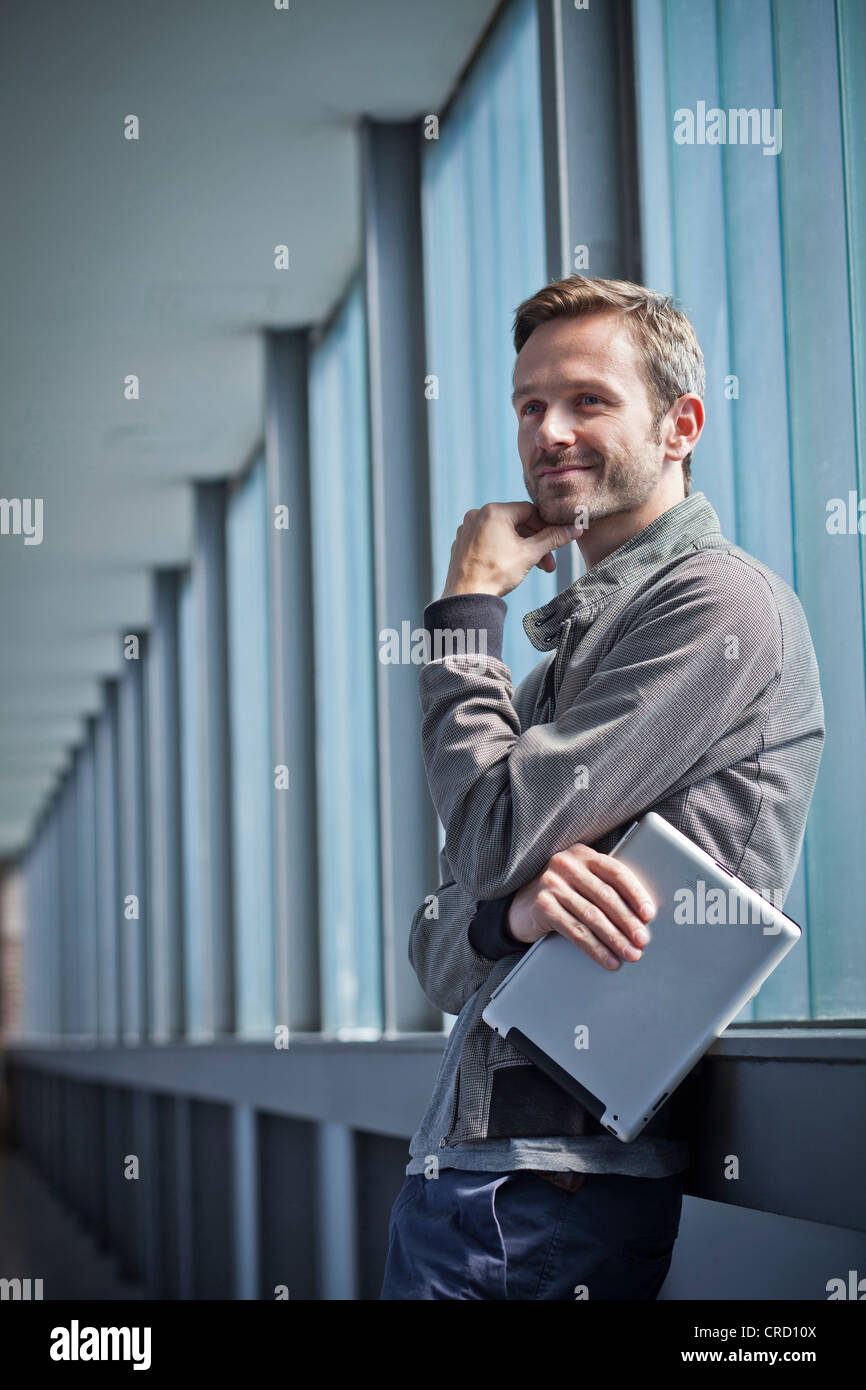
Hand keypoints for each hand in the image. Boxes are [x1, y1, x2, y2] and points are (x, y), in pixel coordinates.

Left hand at [440, 501, 581, 598]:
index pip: (529, 511)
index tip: (557, 540)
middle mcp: (477, 514)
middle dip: (535, 542)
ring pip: (502, 533)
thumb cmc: (497, 573)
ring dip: (521, 548)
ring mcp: (467, 529)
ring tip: (533, 567)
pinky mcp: (462, 543)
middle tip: (548, 562)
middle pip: (516, 523)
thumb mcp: (530, 554)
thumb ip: (553, 538)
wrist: (466, 597)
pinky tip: (510, 565)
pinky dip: (502, 549)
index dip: (546, 526)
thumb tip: (575, 528)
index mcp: (494, 511)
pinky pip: (488, 540)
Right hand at [506, 843, 655, 969]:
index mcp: (583, 854)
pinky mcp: (543, 906)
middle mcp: (566, 864)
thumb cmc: (561, 895)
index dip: (636, 893)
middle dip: (628, 921)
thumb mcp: (582, 882)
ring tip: (630, 954)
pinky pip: (576, 931)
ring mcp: (552, 884)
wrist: (520, 907)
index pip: (616, 872)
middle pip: (605, 896)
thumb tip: (642, 917)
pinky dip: (596, 949)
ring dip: (615, 939)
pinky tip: (608, 959)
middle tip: (642, 940)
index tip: (649, 914)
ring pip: (592, 916)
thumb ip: (605, 888)